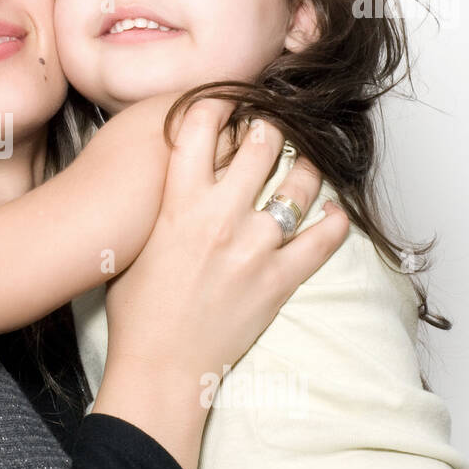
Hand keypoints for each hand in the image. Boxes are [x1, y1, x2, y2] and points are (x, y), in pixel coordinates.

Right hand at [104, 98, 348, 383]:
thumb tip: (175, 177)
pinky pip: (323, 239)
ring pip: (299, 185)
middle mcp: (220, 216)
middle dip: (268, 129)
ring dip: (305, 168)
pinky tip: (332, 211)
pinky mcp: (279, 280)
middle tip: (269, 130)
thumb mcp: (134, 244)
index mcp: (177, 203)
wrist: (160, 366)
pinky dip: (334, 221)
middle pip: (260, 144)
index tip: (226, 102)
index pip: (202, 127)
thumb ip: (159, 205)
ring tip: (304, 164)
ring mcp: (254, 248)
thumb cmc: (137, 312)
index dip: (218, 104)